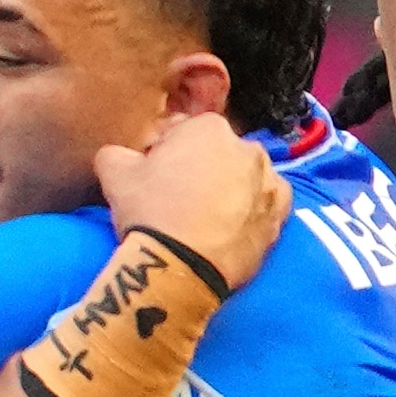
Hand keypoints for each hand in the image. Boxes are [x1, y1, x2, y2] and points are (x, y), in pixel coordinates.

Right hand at [94, 109, 288, 291]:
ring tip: (205, 219)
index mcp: (210, 127)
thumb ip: (116, 153)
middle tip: (180, 200)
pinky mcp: (280, 218)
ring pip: (245, 179)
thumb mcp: (115, 172)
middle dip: (202, 170)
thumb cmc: (150, 213)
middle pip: (218, 155)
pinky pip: (265, 207)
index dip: (168, 155)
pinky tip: (231, 228)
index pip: (185, 133)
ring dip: (229, 190)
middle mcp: (248, 148)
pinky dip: (252, 213)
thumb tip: (119, 155)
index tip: (157, 177)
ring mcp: (269, 183)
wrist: (181, 269)